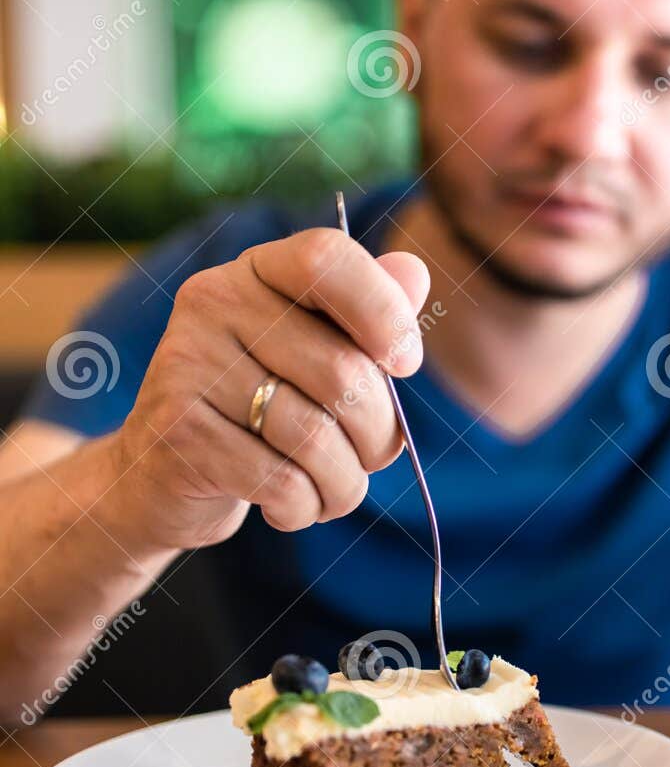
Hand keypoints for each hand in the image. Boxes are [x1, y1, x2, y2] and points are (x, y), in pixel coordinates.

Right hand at [109, 228, 429, 550]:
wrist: (157, 476)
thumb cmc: (254, 411)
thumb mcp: (310, 357)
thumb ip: (362, 317)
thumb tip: (416, 274)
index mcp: (254, 272)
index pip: (327, 258)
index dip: (384, 311)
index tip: (404, 363)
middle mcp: (212, 304)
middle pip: (341, 371)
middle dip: (378, 435)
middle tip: (369, 458)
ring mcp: (188, 366)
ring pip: (316, 438)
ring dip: (344, 484)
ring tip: (334, 492)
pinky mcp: (179, 433)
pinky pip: (281, 481)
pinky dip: (304, 508)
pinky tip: (290, 508)